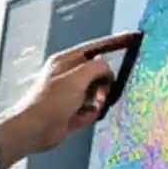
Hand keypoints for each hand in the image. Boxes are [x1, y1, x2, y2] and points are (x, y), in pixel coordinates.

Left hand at [0, 31, 139, 168]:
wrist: (33, 131)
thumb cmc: (48, 103)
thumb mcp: (75, 79)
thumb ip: (96, 67)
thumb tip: (106, 68)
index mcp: (66, 61)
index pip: (96, 46)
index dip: (116, 42)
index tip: (134, 37)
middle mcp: (68, 74)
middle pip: (101, 72)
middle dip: (104, 85)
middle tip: (99, 94)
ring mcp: (71, 92)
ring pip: (100, 92)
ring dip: (97, 102)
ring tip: (85, 109)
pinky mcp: (73, 108)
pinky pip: (93, 108)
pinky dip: (89, 114)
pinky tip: (77, 118)